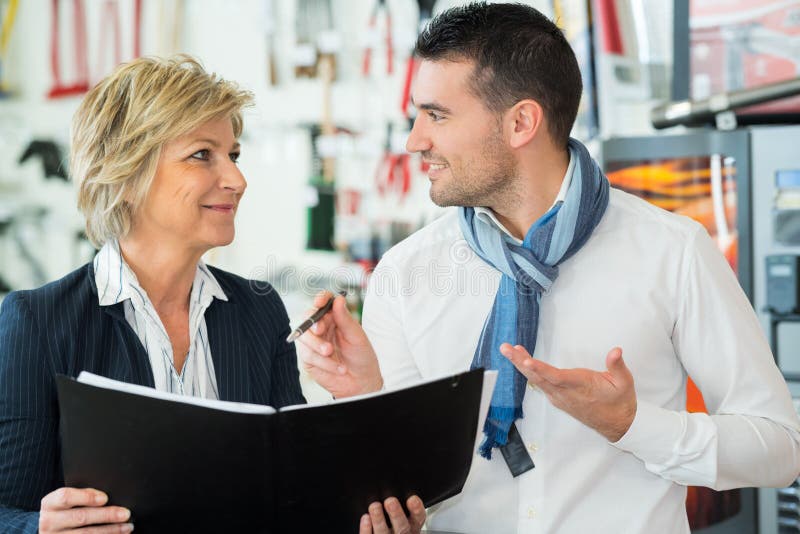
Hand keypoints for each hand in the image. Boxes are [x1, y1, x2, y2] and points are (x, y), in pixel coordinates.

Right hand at [39, 487, 132, 532]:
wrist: (49, 530)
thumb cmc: (65, 510)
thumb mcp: (67, 501)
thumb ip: (82, 496)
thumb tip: (107, 498)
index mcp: (50, 504)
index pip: (66, 497)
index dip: (86, 497)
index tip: (105, 498)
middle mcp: (49, 522)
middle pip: (80, 517)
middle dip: (106, 515)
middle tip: (125, 514)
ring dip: (110, 530)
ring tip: (127, 527)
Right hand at [296, 291, 382, 397]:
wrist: (360, 382)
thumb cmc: (361, 357)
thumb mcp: (357, 336)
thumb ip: (345, 318)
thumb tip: (338, 299)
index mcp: (334, 318)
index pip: (324, 302)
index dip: (320, 299)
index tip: (320, 302)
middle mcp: (322, 328)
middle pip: (308, 317)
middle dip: (313, 323)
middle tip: (321, 330)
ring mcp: (313, 342)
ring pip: (304, 336)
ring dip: (317, 344)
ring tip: (331, 352)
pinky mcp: (309, 358)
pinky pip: (308, 355)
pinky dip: (322, 362)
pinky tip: (337, 367)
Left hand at [359, 495, 425, 533]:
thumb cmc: (396, 525)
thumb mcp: (406, 517)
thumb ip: (403, 505)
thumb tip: (395, 487)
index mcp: (413, 526)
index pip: (418, 518)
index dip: (416, 509)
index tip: (412, 499)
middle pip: (402, 526)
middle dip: (396, 514)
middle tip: (390, 501)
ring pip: (384, 532)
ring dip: (379, 520)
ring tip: (374, 507)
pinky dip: (367, 529)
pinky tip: (366, 518)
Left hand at [500, 344, 636, 441]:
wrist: (618, 424)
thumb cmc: (620, 402)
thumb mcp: (625, 383)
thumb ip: (617, 366)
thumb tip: (616, 351)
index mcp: (579, 386)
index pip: (556, 377)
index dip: (540, 369)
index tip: (526, 361)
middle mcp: (565, 393)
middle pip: (538, 377)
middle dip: (520, 362)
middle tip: (506, 349)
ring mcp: (560, 397)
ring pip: (537, 380)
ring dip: (522, 365)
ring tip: (510, 350)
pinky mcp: (558, 398)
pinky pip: (540, 384)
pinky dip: (530, 372)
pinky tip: (523, 362)